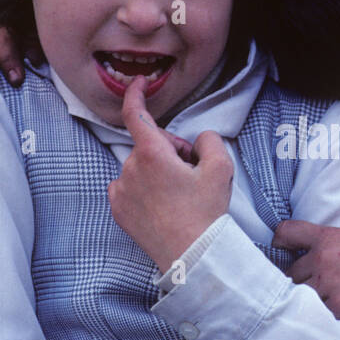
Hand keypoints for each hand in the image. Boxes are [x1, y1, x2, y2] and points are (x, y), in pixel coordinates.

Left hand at [106, 76, 233, 273]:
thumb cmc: (205, 213)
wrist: (192, 255)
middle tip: (191, 174)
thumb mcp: (221, 168)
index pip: (136, 113)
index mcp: (152, 154)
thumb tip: (196, 140)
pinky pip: (129, 186)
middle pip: (149, 144)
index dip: (136, 93)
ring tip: (179, 195)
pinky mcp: (118, 209)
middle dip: (169, 150)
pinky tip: (162, 204)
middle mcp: (130, 168)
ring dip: (157, 171)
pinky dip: (143, 188)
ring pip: (140, 166)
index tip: (139, 83)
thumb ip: (208, 140)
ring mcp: (121, 190)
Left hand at [273, 221, 339, 323]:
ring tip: (317, 307)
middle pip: (289, 274)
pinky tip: (328, 318)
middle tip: (306, 292)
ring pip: (299, 297)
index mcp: (326, 238)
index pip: (287, 233)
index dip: (277, 243)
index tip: (277, 251)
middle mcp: (323, 259)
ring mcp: (329, 284)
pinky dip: (319, 318)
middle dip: (296, 284)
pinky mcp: (338, 308)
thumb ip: (327, 244)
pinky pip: (316, 315)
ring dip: (305, 304)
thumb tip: (306, 255)